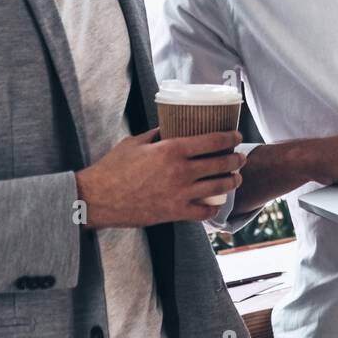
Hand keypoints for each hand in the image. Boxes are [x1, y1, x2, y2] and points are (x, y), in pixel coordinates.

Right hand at [74, 129, 244, 227]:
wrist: (98, 198)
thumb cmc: (113, 168)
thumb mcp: (136, 142)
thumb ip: (157, 133)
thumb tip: (171, 125)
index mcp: (172, 150)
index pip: (213, 141)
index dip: (230, 137)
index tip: (237, 136)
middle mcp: (181, 171)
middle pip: (221, 164)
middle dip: (236, 160)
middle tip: (240, 158)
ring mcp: (180, 194)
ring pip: (219, 187)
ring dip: (232, 182)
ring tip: (236, 178)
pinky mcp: (175, 212)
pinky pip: (204, 212)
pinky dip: (214, 207)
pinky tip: (216, 203)